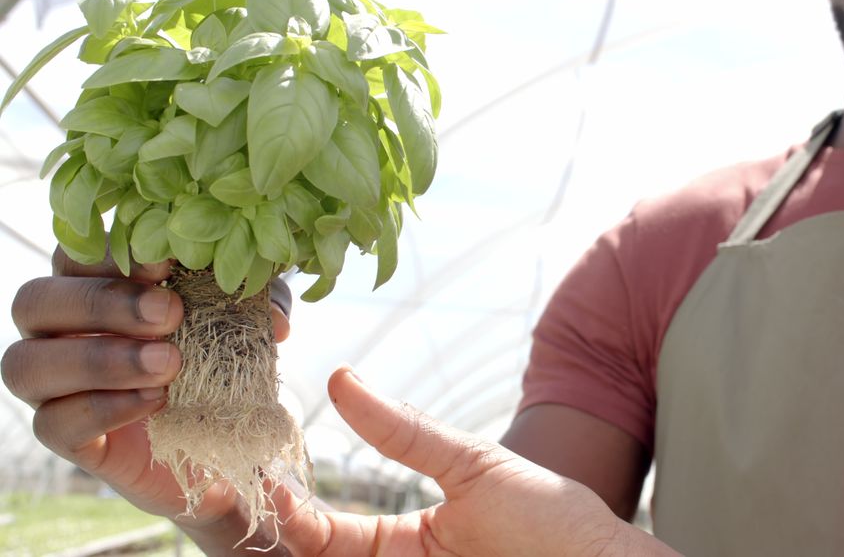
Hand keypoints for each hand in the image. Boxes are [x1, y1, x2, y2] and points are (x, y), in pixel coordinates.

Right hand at [1, 248, 292, 523]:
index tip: (166, 262)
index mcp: (94, 286)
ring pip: (26, 363)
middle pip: (36, 301)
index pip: (76, 254)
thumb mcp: (245, 325)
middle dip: (102, 303)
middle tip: (168, 314)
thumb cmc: (220, 365)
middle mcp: (59, 331)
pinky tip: (152, 402)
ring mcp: (54, 386)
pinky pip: (53, 423)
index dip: (112, 253)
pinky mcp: (66, 437)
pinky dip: (102, 409)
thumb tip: (274, 316)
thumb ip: (254, 306)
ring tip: (168, 364)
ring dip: (99, 359)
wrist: (224, 445)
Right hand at [267, 367, 678, 555]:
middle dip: (268, 544)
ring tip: (247, 538)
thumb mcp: (470, 467)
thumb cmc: (551, 516)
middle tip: (218, 511)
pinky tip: (299, 553)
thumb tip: (340, 378)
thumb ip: (404, 432)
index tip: (254, 482)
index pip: (324, 532)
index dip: (285, 513)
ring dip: (286, 555)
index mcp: (403, 542)